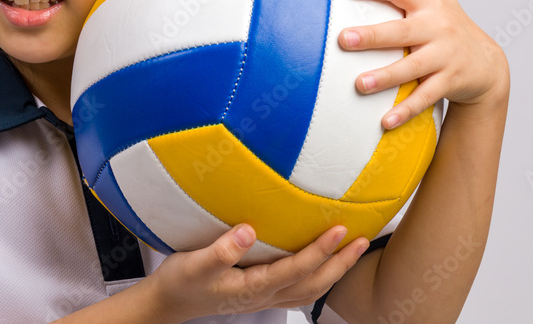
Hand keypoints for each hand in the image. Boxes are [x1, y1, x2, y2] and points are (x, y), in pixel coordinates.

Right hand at [146, 224, 369, 319]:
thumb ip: (221, 249)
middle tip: (362, 240)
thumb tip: (247, 231)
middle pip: (313, 284)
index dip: (320, 251)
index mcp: (253, 287)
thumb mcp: (194, 264)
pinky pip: (300, 288)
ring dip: (335, 270)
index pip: (296, 270)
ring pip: (310, 289)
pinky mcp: (262, 293)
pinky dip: (319, 276)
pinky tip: (326, 262)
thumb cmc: (181, 281)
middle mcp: (265, 295)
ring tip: (354, 249)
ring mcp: (266, 297)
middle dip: (340, 263)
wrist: (170, 302)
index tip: (339, 230)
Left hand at [339, 0, 509, 128]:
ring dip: (386, 77)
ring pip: (412, 68)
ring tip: (359, 85)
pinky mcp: (448, 83)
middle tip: (344, 39)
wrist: (487, 65)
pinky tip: (384, 122)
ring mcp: (444, 57)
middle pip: (401, 31)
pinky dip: (406, 110)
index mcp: (430, 4)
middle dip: (372, 35)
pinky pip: (424, 98)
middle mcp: (437, 28)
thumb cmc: (451, 23)